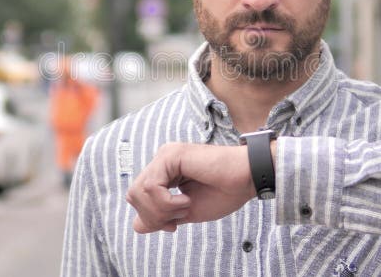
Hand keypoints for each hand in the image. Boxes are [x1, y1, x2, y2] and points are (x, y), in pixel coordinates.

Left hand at [125, 142, 255, 233]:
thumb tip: (136, 226)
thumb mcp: (185, 212)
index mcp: (164, 173)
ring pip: (139, 192)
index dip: (151, 218)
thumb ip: (160, 217)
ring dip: (162, 209)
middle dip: (153, 216)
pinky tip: (187, 200)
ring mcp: (165, 155)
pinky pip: (151, 186)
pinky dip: (167, 202)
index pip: (138, 198)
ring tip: (185, 207)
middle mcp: (161, 161)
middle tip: (179, 217)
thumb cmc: (223, 193)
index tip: (174, 224)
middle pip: (134, 195)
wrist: (246, 180)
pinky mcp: (170, 155)